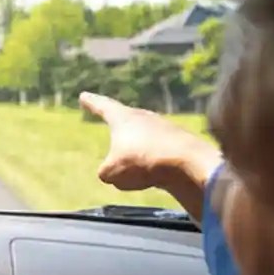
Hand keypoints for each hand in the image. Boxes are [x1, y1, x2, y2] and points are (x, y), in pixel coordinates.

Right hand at [80, 92, 220, 191]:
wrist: (189, 166)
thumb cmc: (144, 162)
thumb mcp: (110, 172)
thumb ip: (106, 171)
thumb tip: (113, 174)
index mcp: (124, 118)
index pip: (103, 107)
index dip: (91, 103)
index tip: (84, 96)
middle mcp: (145, 119)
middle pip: (127, 120)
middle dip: (119, 124)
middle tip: (111, 118)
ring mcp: (165, 131)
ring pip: (144, 141)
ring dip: (138, 151)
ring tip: (135, 168)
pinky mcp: (181, 146)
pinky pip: (160, 157)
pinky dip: (155, 167)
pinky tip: (156, 178)